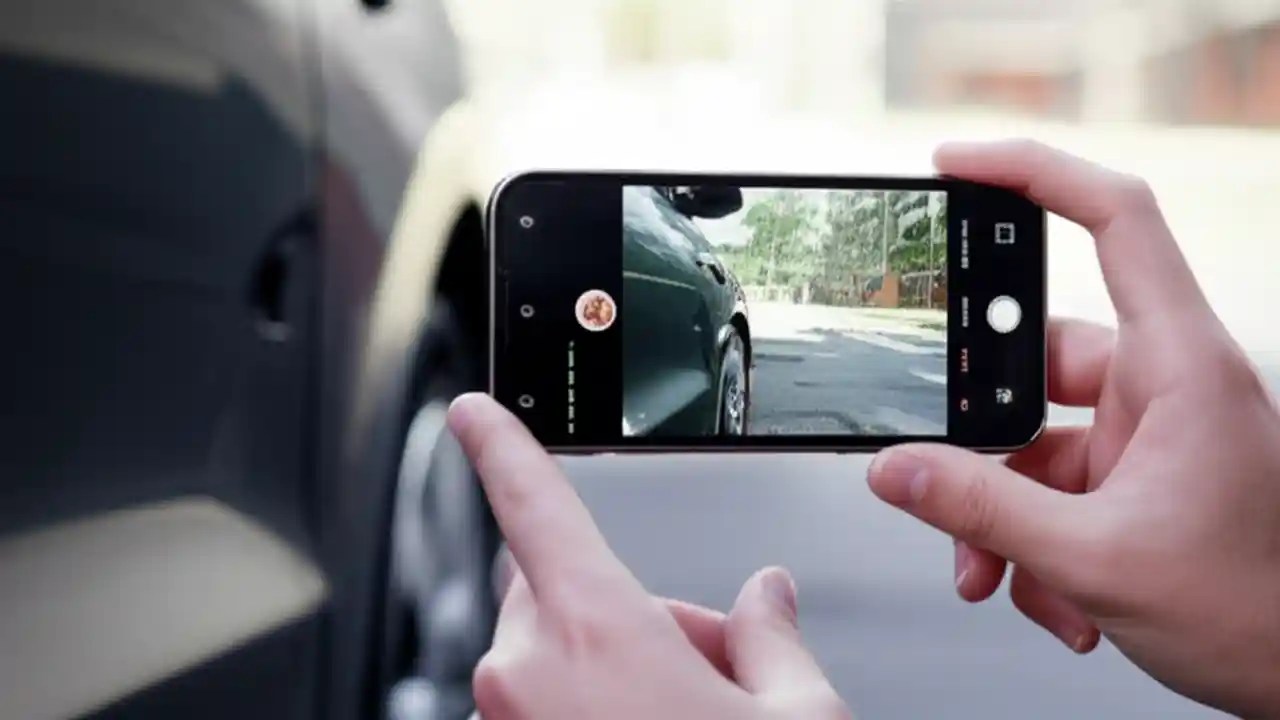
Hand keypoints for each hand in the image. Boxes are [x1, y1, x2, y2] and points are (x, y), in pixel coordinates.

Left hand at [448, 394, 851, 719]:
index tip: (473, 413)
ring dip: (621, 673)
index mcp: (591, 635)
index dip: (503, 447)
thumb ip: (772, 639)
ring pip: (563, 660)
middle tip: (716, 670)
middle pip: (575, 595)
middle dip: (643, 615)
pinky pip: (545, 708)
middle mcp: (525, 677)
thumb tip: (766, 601)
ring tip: (694, 716)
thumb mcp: (799, 718)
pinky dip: (593, 712)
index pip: (534, 504)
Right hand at [867, 140, 1279, 717]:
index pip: (1115, 221)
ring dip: (999, 508)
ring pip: (1031, 438)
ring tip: (997, 569)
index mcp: (1180, 366)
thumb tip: (898, 472)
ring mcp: (1145, 431)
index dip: (1034, 174)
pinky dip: (1027, 536)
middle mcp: (1163, 384)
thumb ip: (981, 512)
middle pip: (1034, 357)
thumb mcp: (1094, 560)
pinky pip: (1049, 484)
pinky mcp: (1131, 476)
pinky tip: (1043, 593)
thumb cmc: (1257, 612)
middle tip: (939, 470)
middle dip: (979, 434)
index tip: (957, 166)